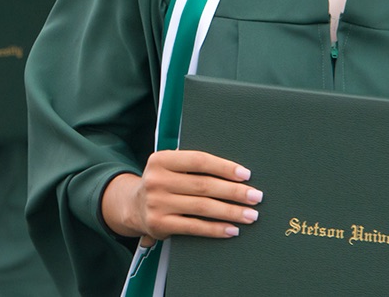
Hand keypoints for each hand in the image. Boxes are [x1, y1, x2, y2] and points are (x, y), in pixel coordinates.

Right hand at [101, 150, 260, 242]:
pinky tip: (232, 229)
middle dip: (234, 192)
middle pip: (204, 185)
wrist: (133, 207)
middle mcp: (156, 180)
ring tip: (250, 214)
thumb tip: (237, 174)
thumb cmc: (164, 183)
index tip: (246, 175)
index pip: (199, 160)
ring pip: (202, 207)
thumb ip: (194, 166)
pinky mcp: (159, 224)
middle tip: (256, 196)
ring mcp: (157, 203)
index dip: (224, 167)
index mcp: (161, 160)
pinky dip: (216, 229)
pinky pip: (194, 227)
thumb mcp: (170, 167)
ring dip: (231, 212)